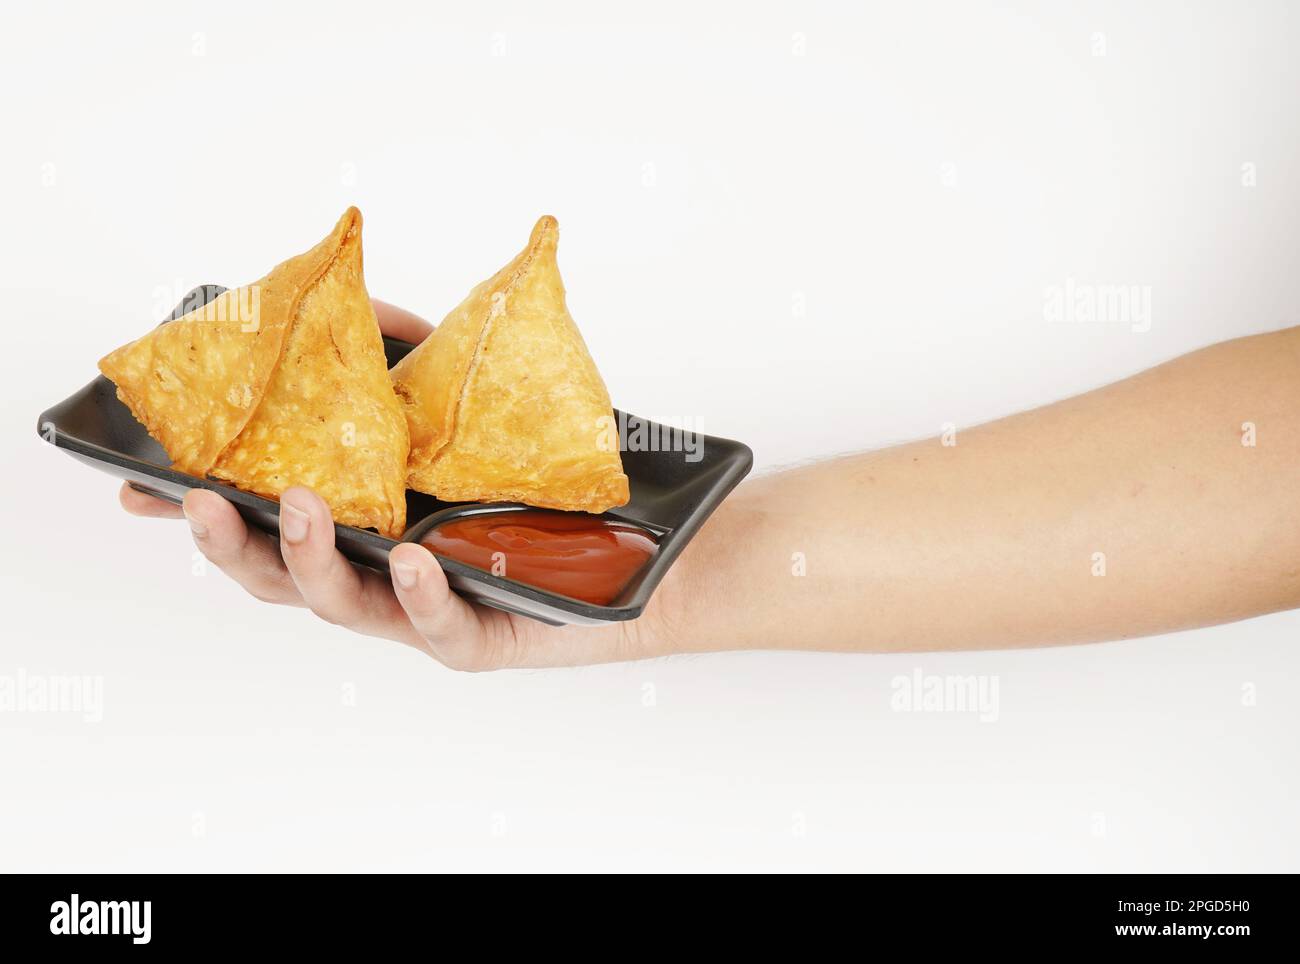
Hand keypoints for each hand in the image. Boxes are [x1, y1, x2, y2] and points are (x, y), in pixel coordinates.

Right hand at [120, 300, 667, 669]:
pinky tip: (408, 562)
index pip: (265, 523)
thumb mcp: (465, 412)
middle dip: (235, 543)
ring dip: (313, 562)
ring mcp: (420, 612)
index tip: (138, 486)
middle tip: (205, 501)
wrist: (628, 549)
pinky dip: (417, 598)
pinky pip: (438, 627)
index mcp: (360, 528)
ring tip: (304, 511)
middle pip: (280, 575)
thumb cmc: (538, 486)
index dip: (201, 511)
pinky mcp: (477, 637)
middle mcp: (375, 575)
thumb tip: (362, 306)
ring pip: (343, 607)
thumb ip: (410, 363)